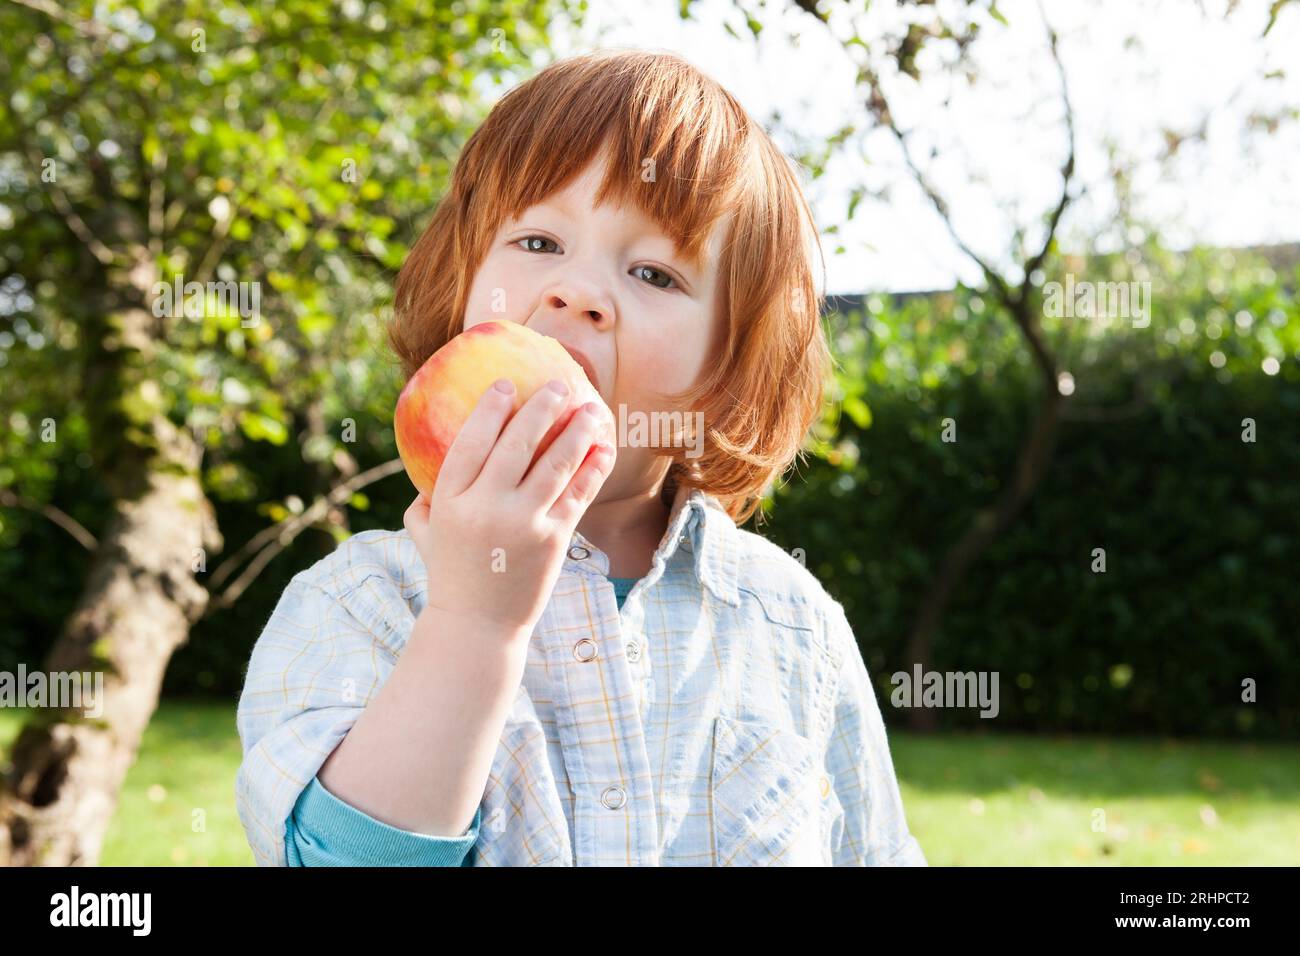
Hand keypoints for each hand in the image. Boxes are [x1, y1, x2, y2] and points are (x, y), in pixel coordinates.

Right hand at [403, 377, 615, 636]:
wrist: (477, 626)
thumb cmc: (451, 574)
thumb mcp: (426, 533)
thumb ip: (426, 499)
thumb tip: (430, 463)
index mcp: (450, 501)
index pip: (471, 441)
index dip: (490, 409)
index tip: (505, 384)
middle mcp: (486, 507)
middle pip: (517, 444)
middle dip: (541, 407)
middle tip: (557, 385)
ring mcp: (522, 523)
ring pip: (555, 463)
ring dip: (577, 430)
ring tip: (590, 409)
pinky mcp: (552, 540)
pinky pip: (577, 494)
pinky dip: (592, 467)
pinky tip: (603, 448)